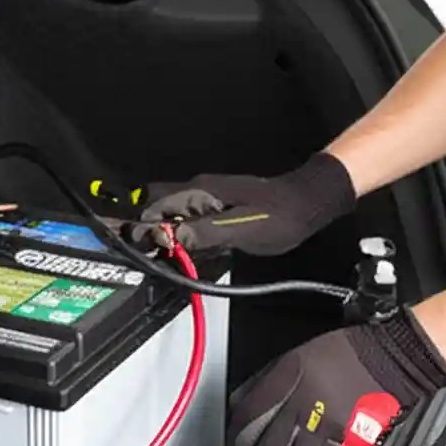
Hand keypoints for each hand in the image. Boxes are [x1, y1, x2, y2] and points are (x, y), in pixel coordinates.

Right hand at [129, 153, 355, 255]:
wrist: (308, 202)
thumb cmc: (280, 215)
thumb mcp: (241, 230)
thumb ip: (203, 234)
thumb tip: (169, 237)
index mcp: (200, 192)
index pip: (155, 207)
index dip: (142, 228)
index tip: (138, 248)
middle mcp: (199, 191)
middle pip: (157, 206)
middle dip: (148, 227)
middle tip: (149, 252)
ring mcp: (208, 198)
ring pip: (172, 213)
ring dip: (165, 232)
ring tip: (164, 255)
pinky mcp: (217, 207)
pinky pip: (188, 219)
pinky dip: (181, 234)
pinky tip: (187, 251)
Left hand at [227, 308, 445, 445]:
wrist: (391, 358)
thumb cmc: (346, 353)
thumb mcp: (296, 355)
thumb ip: (267, 380)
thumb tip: (242, 403)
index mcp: (288, 380)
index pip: (248, 416)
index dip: (234, 438)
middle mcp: (305, 405)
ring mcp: (328, 427)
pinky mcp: (351, 442)